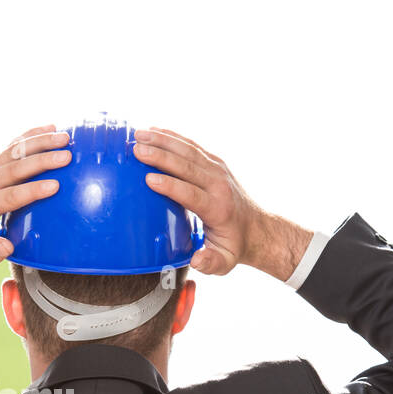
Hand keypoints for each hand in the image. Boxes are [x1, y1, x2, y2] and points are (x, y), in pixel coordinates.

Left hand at [0, 125, 71, 271]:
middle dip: (42, 160)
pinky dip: (31, 135)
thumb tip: (6, 246)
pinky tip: (51, 128)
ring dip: (40, 142)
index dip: (32, 190)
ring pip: (15, 151)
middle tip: (66, 156)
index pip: (10, 196)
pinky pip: (13, 146)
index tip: (55, 186)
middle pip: (15, 167)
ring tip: (65, 137)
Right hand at [133, 128, 309, 280]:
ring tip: (139, 133)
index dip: (170, 186)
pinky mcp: (214, 162)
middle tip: (137, 149)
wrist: (256, 228)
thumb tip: (197, 260)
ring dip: (163, 140)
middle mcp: (219, 184)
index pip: (192, 194)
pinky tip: (154, 130)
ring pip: (189, 150)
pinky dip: (173, 137)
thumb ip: (211, 263)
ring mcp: (218, 170)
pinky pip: (191, 146)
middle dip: (161, 156)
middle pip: (188, 166)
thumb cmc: (233, 245)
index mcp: (218, 208)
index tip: (148, 179)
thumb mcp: (224, 261)